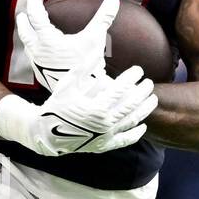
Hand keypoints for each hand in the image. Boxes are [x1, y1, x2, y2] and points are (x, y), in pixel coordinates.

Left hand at [16, 0, 118, 90]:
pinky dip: (33, 50)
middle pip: (25, 31)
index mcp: (47, 39)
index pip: (36, 13)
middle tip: (23, 12)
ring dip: (27, 35)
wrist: (82, 95)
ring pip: (28, 45)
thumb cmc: (88, 66)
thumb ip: (103, 18)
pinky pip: (33, 58)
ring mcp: (38, 64)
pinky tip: (39, 52)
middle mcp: (38, 51)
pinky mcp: (41, 75)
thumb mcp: (95, 39)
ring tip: (29, 30)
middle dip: (24, 19)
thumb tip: (114, 0)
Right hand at [38, 62, 157, 154]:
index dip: (132, 77)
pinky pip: (125, 140)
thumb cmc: (56, 106)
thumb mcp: (67, 85)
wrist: (46, 134)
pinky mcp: (104, 145)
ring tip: (152, 99)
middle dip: (143, 92)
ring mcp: (106, 135)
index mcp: (96, 106)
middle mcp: (104, 122)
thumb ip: (84, 69)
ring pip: (132, 121)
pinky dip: (136, 133)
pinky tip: (142, 125)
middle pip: (132, 104)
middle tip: (149, 82)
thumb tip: (96, 52)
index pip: (121, 88)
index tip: (138, 70)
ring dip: (145, 109)